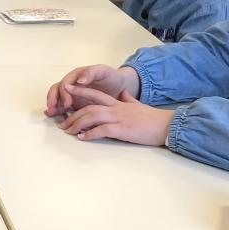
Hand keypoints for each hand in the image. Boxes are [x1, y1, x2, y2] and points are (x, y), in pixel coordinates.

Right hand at [45, 64, 139, 116]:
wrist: (120, 86)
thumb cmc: (112, 77)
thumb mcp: (104, 71)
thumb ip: (91, 73)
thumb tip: (79, 80)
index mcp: (77, 75)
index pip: (65, 83)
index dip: (63, 93)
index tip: (67, 103)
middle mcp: (72, 84)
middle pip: (56, 90)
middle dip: (53, 99)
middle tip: (52, 109)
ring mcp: (72, 94)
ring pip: (57, 99)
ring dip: (53, 106)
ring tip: (51, 114)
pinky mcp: (74, 103)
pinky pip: (63, 107)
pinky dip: (58, 112)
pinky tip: (55, 117)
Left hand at [56, 87, 173, 145]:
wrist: (166, 125)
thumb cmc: (152, 118)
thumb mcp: (137, 104)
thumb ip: (128, 98)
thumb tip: (123, 93)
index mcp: (118, 103)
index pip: (95, 94)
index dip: (80, 92)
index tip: (67, 91)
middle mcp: (116, 108)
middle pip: (89, 107)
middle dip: (73, 115)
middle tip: (62, 123)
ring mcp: (118, 118)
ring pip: (92, 117)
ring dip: (77, 124)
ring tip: (68, 131)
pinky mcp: (122, 129)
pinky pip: (102, 130)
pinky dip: (90, 134)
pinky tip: (82, 138)